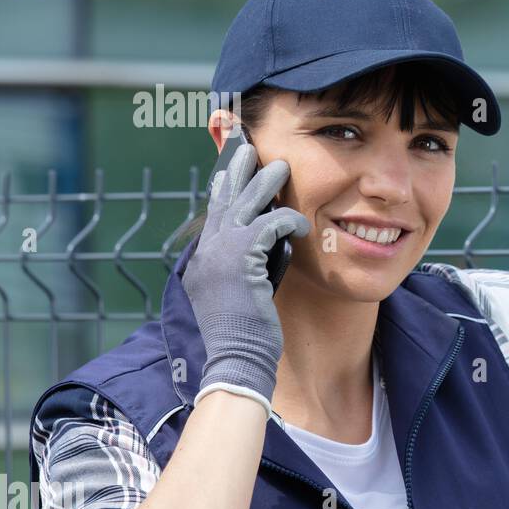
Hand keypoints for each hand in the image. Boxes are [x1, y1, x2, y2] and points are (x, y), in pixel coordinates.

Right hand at [181, 142, 310, 412]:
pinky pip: (269, 225)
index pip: (213, 215)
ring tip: (281, 166)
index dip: (223, 190)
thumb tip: (261, 252)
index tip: (229, 170)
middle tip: (248, 148)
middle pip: (223, 200)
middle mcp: (206, 253)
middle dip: (237, 171)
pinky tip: (306, 225)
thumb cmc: (242, 338)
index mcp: (202, 262)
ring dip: (265, 183)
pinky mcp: (241, 260)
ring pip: (245, 205)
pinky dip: (289, 221)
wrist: (236, 361)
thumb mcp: (236, 297)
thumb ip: (241, 271)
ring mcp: (220, 255)